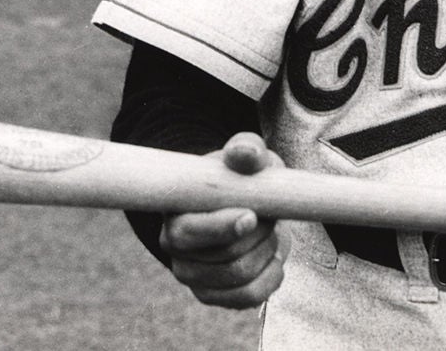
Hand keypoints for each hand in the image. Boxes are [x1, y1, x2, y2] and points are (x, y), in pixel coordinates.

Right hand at [158, 132, 289, 308]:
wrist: (245, 206)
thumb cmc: (239, 177)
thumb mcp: (244, 158)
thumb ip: (245, 149)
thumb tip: (245, 153)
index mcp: (173, 211)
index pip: (190, 231)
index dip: (221, 228)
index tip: (251, 216)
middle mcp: (174, 248)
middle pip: (226, 257)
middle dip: (259, 235)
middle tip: (268, 214)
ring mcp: (192, 275)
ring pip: (241, 276)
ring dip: (266, 252)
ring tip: (269, 232)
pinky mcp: (213, 295)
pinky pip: (250, 297)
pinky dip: (271, 276)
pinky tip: (272, 255)